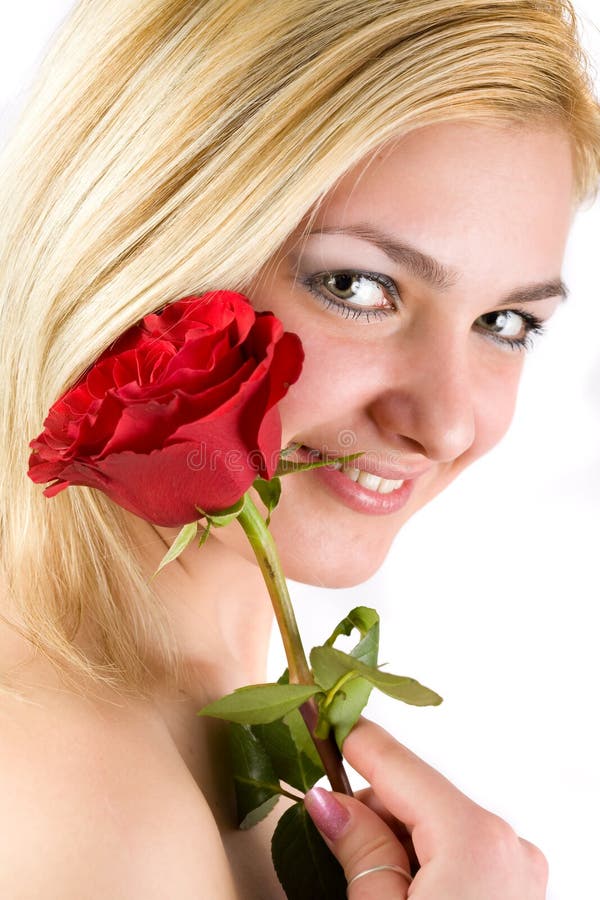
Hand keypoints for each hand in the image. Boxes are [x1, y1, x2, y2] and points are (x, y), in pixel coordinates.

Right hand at [304, 718, 547, 898]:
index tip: (310, 715)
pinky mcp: (516, 886)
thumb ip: (358, 847)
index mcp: (473, 836)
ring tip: (374, 892)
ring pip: (433, 820)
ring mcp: (518, 865)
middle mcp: (506, 840)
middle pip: (414, 791)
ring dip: (395, 838)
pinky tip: (403, 896)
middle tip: (332, 843)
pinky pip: (456, 848)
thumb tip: (328, 796)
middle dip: (370, 808)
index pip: (393, 760)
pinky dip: (422, 858)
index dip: (345, 738)